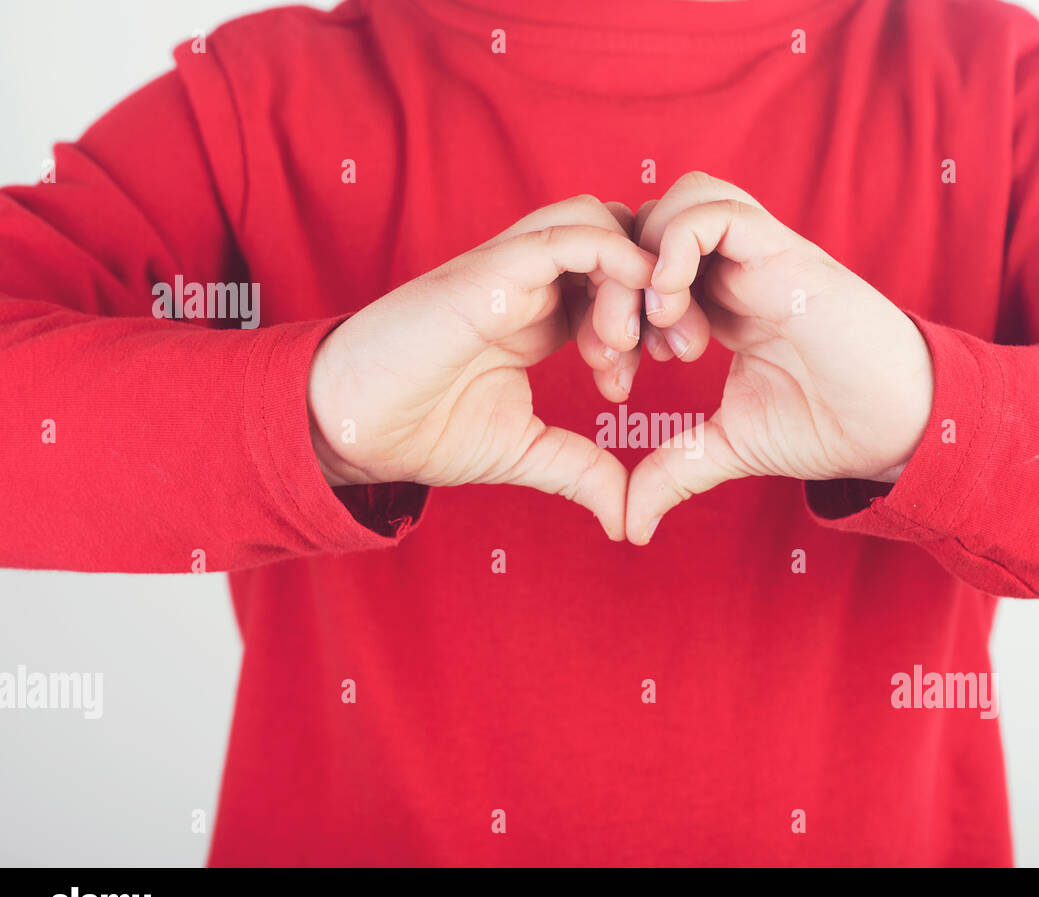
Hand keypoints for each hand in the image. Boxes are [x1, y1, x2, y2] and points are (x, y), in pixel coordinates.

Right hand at [307, 195, 654, 540]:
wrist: (347, 426)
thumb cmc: (422, 430)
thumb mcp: (523, 451)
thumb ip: (581, 471)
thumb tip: (630, 518)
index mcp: (539, 315)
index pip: (619, 282)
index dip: (655, 316)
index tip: (666, 367)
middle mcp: (529, 282)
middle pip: (620, 240)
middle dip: (662, 289)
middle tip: (675, 349)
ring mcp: (510, 268)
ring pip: (600, 222)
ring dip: (635, 276)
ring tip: (627, 348)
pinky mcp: (491, 268)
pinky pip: (569, 234)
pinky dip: (612, 262)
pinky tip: (618, 329)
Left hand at [625, 172, 935, 544]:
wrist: (898, 424)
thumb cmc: (827, 425)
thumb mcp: (728, 447)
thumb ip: (674, 472)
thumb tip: (628, 526)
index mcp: (719, 302)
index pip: (641, 270)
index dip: (610, 316)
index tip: (617, 380)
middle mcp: (735, 268)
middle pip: (648, 225)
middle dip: (614, 285)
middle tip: (621, 353)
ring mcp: (759, 253)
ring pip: (678, 200)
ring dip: (647, 262)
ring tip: (658, 329)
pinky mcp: (783, 250)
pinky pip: (712, 209)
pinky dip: (677, 248)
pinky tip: (676, 310)